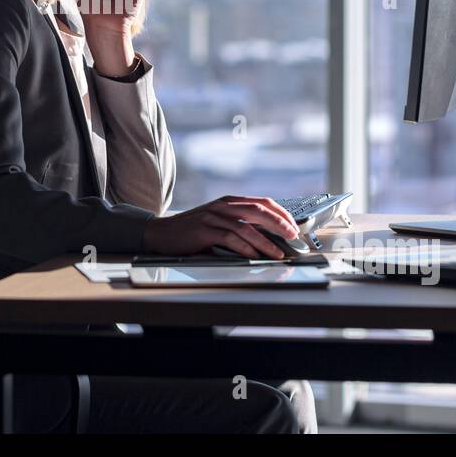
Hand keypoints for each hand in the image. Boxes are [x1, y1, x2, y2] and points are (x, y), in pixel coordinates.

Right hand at [141, 195, 300, 258]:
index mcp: (229, 201)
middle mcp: (223, 206)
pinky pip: (230, 238)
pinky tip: (255, 255)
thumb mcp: (217, 221)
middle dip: (279, 224)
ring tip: (277, 253)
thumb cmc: (191, 230)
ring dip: (266, 241)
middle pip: (258, 211)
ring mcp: (213, 217)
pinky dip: (245, 247)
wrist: (161, 232)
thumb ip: (238, 224)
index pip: (262, 202)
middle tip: (292, 236)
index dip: (281, 213)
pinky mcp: (204, 230)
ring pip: (246, 226)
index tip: (294, 225)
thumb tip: (268, 238)